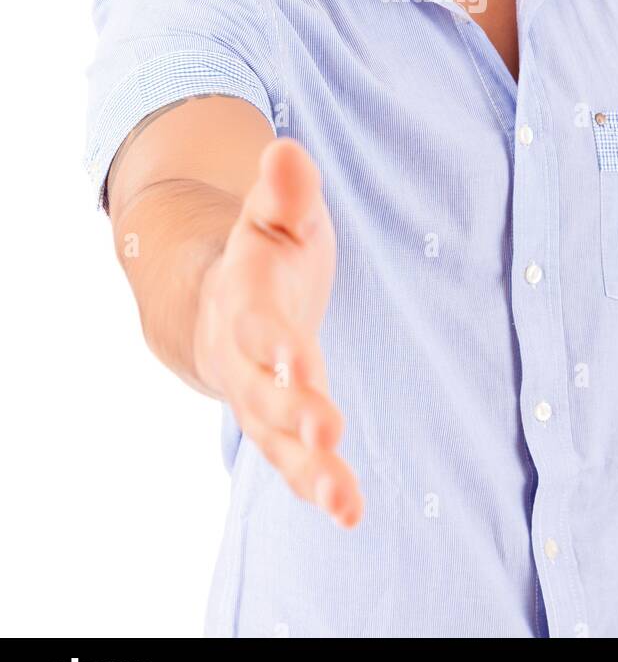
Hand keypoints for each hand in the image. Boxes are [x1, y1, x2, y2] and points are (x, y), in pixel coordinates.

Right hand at [192, 137, 363, 527]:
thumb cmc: (265, 254)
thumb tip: (286, 149)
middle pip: (262, 391)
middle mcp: (244, 358)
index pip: (255, 323)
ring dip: (309, 468)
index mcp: (244, 299)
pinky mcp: (281, 427)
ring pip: (277, 441)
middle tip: (327, 429)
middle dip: (292, 410)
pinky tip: (349, 511)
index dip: (273, 342)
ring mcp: (258, 399)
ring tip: (344, 499)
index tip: (298, 360)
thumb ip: (283, 191)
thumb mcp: (275, 215)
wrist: (224, 302)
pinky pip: (295, 463)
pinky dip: (318, 486)